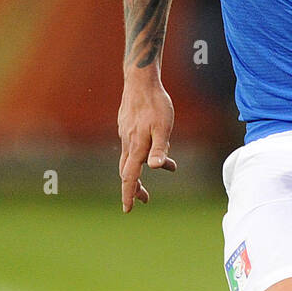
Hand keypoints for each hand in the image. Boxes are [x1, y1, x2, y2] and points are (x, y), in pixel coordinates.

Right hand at [117, 72, 176, 211]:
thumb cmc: (156, 104)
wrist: (140, 81)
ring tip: (166, 168)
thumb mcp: (163, 127)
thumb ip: (160, 148)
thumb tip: (155, 168)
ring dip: (141, 169)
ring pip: (131, 158)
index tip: (128, 209)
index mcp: (136, 147)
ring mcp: (126, 134)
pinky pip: (134, 145)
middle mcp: (128, 143)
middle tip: (146, 199)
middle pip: (127, 172)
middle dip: (134, 188)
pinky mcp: (127, 126)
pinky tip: (158, 145)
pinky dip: (143, 153)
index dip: (128, 194)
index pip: (129, 177)